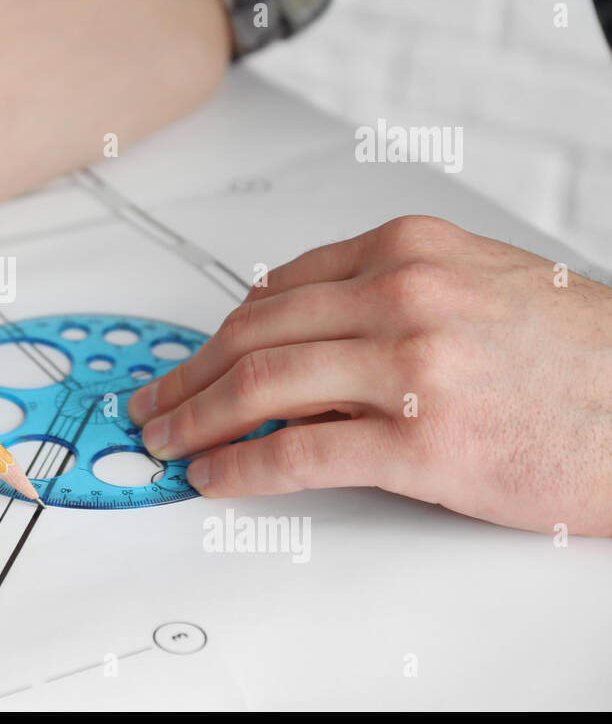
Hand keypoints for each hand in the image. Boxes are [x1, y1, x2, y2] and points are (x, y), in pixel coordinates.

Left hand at [129, 215, 611, 534]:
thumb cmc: (574, 355)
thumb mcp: (477, 285)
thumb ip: (387, 294)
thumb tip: (298, 327)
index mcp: (409, 248)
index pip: (277, 289)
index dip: (220, 333)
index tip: (194, 360)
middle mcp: (402, 295)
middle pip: (252, 334)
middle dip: (187, 374)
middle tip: (154, 400)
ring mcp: (410, 366)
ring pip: (260, 387)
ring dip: (195, 418)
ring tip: (166, 439)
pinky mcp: (422, 441)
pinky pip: (299, 453)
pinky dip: (241, 467)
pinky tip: (214, 475)